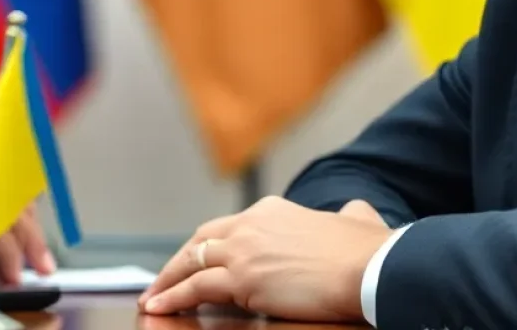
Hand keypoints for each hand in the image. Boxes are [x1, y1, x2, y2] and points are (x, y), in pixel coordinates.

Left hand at [137, 196, 392, 320]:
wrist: (364, 266)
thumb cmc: (363, 250)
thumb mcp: (355, 218)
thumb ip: (349, 213)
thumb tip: (355, 212)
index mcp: (273, 210)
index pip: (227, 228)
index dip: (208, 246)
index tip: (198, 258)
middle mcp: (252, 224)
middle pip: (201, 240)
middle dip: (179, 261)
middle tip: (163, 279)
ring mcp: (244, 251)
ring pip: (191, 262)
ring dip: (167, 281)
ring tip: (152, 299)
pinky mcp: (242, 280)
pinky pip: (196, 289)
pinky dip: (173, 297)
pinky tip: (160, 307)